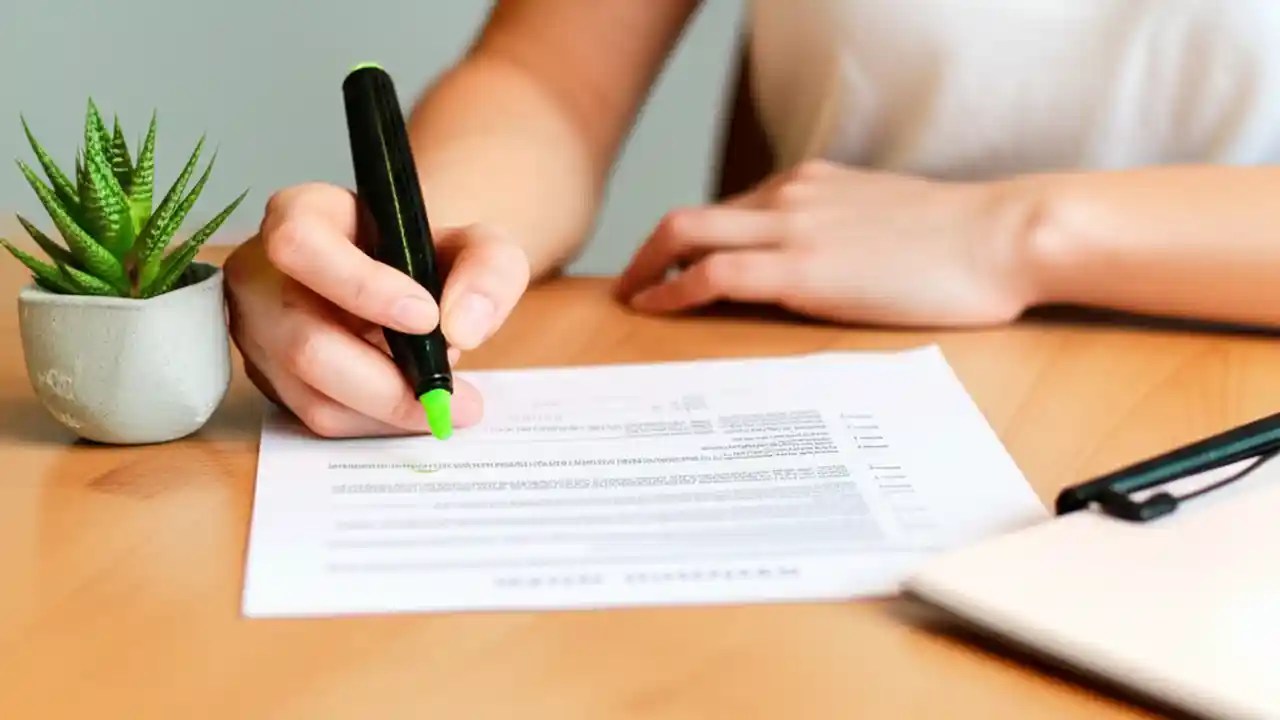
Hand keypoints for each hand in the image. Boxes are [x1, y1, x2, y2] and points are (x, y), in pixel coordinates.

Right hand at [224, 183, 529, 437]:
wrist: (407, 281)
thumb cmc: (430, 256)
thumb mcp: (478, 246)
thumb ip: (488, 272)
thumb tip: (462, 328)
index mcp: (300, 215)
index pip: (302, 245)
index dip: (361, 286)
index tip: (427, 317)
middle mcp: (262, 274)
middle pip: (305, 343)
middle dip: (386, 383)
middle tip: (450, 396)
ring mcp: (257, 332)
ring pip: (313, 395)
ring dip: (387, 410)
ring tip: (444, 402)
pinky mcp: (271, 379)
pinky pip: (319, 417)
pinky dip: (375, 422)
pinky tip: (412, 406)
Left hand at [615, 159, 1037, 325]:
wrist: (1002, 235)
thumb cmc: (960, 241)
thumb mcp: (886, 224)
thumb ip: (841, 235)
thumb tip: (827, 270)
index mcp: (811, 185)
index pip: (729, 212)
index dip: (693, 243)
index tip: (675, 268)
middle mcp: (790, 197)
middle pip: (690, 217)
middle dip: (648, 251)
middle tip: (630, 283)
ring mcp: (792, 228)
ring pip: (688, 235)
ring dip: (648, 270)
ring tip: (631, 301)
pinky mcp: (801, 268)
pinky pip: (714, 274)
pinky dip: (674, 291)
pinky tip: (658, 309)